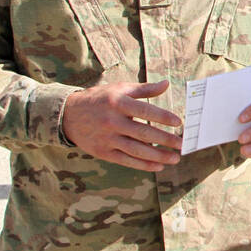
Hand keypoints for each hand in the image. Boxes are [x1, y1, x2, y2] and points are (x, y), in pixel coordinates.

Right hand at [62, 80, 182, 171]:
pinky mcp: (103, 152)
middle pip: (143, 133)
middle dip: (165, 140)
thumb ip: (144, 89)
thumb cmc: (100, 99)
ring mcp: (107, 138)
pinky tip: (158, 166)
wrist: (68, 115)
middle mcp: (112, 121)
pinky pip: (126, 160)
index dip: (163, 117)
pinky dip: (143, 164)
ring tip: (174, 158)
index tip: (178, 123)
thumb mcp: (119, 89)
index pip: (145, 110)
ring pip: (136, 150)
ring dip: (158, 156)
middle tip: (182, 144)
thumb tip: (166, 84)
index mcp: (118, 103)